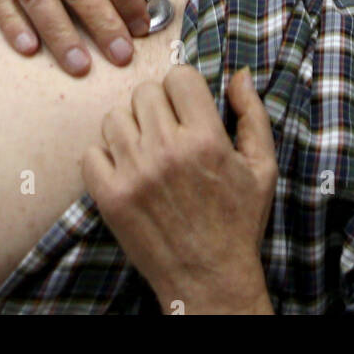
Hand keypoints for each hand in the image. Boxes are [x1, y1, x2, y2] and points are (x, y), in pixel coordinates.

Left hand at [83, 66, 276, 314]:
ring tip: (147, 150)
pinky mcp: (109, 198)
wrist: (209, 280)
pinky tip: (127, 171)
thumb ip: (253, 114)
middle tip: (169, 130)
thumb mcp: (262, 167)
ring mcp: (134, 174)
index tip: (188, 108)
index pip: (178, 76)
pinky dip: (105, 158)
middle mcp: (167, 150)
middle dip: (158, 105)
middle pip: (144, 92)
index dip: (184, 88)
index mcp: (206, 138)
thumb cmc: (239, 221)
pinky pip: (91, 153)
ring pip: (114, 117)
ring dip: (130, 128)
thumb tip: (238, 74)